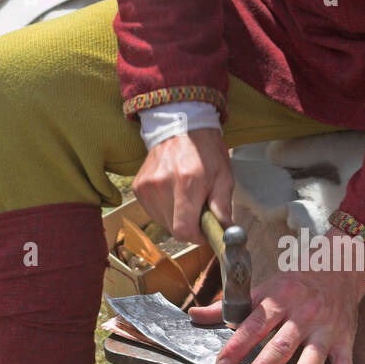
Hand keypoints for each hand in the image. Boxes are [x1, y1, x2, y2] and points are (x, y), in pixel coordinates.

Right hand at [131, 129, 232, 244]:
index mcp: (187, 182)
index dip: (196, 237)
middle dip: (189, 226)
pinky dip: (165, 209)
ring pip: (163, 222)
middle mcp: (163, 184)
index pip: (184, 230)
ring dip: (176, 218)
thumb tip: (226, 232)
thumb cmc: (206, 152)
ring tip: (186, 198)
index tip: (204, 232)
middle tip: (199, 211)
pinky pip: (153, 212)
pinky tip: (173, 193)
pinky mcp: (138, 186)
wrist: (182, 126)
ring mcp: (147, 186)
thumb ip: (223, 206)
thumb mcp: (224, 176)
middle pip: (173, 228)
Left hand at [188, 228, 364, 363]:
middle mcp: (302, 313)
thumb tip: (195, 315)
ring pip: (313, 353)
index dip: (238, 345)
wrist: (339, 267)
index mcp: (279, 300)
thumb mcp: (263, 288)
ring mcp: (325, 326)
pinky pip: (345, 360)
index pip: (254, 324)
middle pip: (281, 343)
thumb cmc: (296, 283)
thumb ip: (229, 305)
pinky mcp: (344, 336)